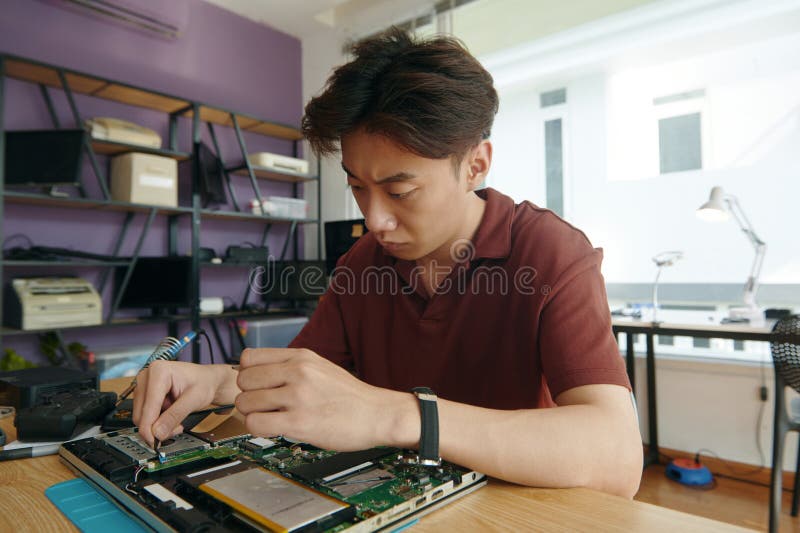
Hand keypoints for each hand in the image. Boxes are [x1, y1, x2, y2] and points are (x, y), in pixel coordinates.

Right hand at [132, 361, 235, 445]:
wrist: (207, 379)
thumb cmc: (203, 383)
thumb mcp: (194, 399)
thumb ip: (175, 416)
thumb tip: (157, 433)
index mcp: (158, 372)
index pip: (147, 408)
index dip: (149, 429)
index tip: (156, 442)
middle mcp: (146, 377)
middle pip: (140, 415)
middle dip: (157, 427)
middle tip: (177, 428)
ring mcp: (143, 386)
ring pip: (141, 417)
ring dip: (158, 425)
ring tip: (177, 420)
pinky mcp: (144, 395)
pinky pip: (145, 416)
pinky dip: (157, 421)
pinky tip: (170, 416)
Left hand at [236, 348, 417, 450]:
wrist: (378, 414)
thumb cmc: (351, 396)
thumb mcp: (321, 367)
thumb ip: (291, 366)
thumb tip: (258, 372)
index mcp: (301, 357)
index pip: (249, 357)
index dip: (247, 373)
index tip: (256, 385)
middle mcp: (298, 372)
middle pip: (243, 380)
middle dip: (248, 395)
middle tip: (262, 405)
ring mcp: (298, 396)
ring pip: (246, 402)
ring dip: (252, 414)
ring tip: (270, 418)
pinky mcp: (299, 422)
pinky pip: (256, 424)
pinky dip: (258, 429)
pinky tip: (273, 429)